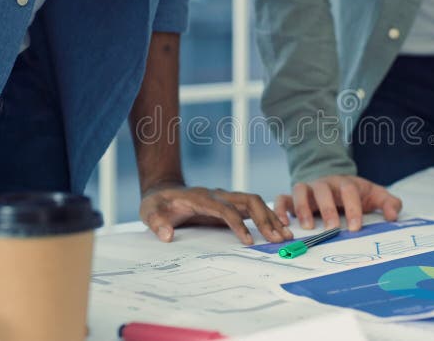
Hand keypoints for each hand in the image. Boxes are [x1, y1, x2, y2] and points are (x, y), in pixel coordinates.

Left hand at [139, 185, 292, 244]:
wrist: (162, 192)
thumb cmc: (157, 203)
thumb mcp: (148, 211)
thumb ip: (156, 222)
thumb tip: (167, 235)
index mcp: (201, 197)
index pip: (226, 209)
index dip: (238, 224)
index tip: (249, 242)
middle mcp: (217, 194)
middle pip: (248, 200)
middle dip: (265, 219)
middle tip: (278, 239)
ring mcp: (225, 197)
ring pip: (254, 202)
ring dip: (270, 218)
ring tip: (285, 236)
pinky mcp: (229, 204)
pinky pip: (252, 208)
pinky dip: (266, 217)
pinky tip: (277, 229)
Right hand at [274, 175, 401, 230]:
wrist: (333, 181)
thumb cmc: (356, 193)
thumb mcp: (374, 195)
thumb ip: (389, 203)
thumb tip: (393, 216)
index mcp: (345, 183)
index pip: (349, 191)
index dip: (353, 208)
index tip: (355, 228)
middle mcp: (324, 184)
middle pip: (323, 190)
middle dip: (327, 209)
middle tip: (332, 229)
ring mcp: (307, 189)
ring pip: (300, 190)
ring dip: (302, 207)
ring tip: (308, 227)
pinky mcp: (292, 197)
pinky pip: (282, 198)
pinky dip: (280, 209)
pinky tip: (285, 223)